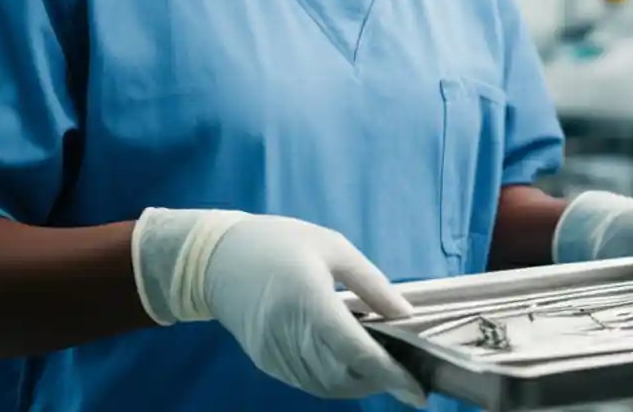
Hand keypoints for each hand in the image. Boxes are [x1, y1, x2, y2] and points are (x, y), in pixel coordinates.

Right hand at [131, 209, 427, 407]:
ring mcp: (274, 353)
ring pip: (326, 386)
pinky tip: (355, 369)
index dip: (389, 373)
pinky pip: (308, 382)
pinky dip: (336, 382)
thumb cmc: (279, 243)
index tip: (417, 389)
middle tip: (409, 376)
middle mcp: (289, 334)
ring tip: (387, 373)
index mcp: (309, 300)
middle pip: (343, 376)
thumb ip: (372, 284)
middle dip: (380, 383)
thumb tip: (405, 314)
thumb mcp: (332, 247)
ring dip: (360, 386)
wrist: (215, 259)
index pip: (354, 350)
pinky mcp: (266, 361)